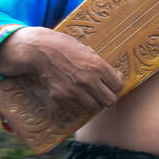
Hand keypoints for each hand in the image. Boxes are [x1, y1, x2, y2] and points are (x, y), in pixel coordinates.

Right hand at [7, 27, 122, 117]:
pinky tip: (74, 95)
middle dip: (107, 97)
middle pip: (110, 101)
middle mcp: (88, 80)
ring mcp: (74, 91)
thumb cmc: (66, 48)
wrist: (41, 50)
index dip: (115, 86)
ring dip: (92, 101)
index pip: (118, 86)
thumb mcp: (88, 51)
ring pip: (94, 107)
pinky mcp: (62, 98)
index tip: (110, 85)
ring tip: (86, 93)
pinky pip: (77, 110)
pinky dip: (77, 105)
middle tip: (101, 92)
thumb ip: (102, 66)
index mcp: (97, 66)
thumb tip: (116, 77)